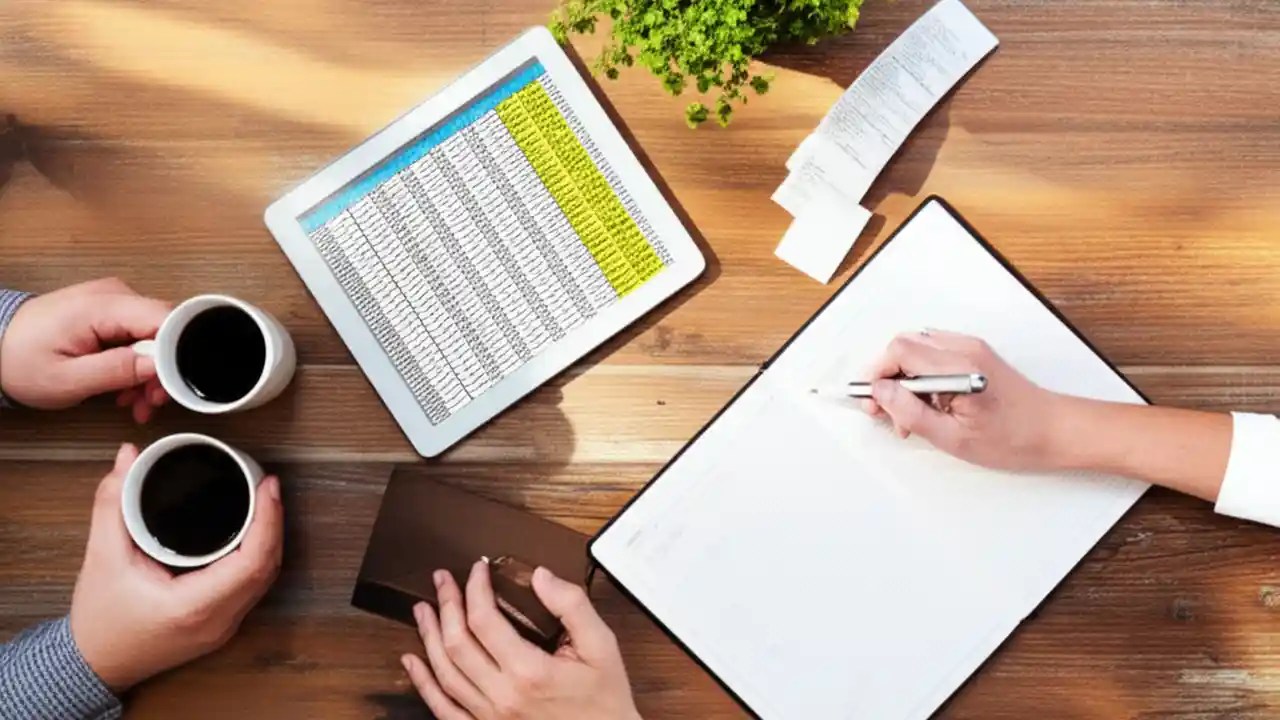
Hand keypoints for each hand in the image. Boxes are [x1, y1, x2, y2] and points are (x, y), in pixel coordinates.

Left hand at [0, 277, 170, 421]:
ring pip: (155, 334)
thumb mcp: (67, 379)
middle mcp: (113, 294)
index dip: (175, 354)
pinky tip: (127, 385)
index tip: (166, 386)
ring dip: (152, 370)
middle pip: (164, 328)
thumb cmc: (21, 362)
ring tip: (136, 401)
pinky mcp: (110, 309)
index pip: (164, 319)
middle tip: (152, 401)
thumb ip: (116, 370)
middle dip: (164, 369)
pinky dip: (139, 361)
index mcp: (100, 306)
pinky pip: (139, 333)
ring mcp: (112, 300)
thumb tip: (158, 365)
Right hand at [70, 444, 283, 691]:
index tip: (269, 487)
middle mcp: (218, 622)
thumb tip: (128, 458)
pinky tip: (254, 535)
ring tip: (266, 503)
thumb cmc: (98, 620)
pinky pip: (252, 588)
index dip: (269, 520)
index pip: (252, 562)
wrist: (92, 664)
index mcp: (194, 608)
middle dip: (274, 523)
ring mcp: (223, 628)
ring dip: (269, 541)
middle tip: (269, 487)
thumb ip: (112, 504)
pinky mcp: (220, 626)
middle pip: (266, 569)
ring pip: (264, 580)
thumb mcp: (101, 557)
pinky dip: (257, 558)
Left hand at [402, 562, 640, 719]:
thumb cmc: (604, 699)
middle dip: (446, 603)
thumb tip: (541, 576)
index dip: (474, 588)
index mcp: (529, 672)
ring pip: (444, 672)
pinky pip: (443, 709)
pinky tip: (412, 661)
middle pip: (456, 642)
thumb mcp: (602, 645)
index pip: (484, 619)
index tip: (478, 569)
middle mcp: (502, 696)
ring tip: (423, 609)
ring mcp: (490, 717)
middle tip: (442, 579)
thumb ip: (572, 606)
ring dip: (429, 636)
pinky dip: (422, 684)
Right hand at [862, 330, 1066, 470]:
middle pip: (904, 345)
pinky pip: (933, 353)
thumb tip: (880, 393)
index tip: (872, 401)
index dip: (877, 374)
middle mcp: (964, 349)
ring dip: (904, 377)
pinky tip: (929, 403)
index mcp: (958, 367)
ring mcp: (970, 348)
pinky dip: (921, 374)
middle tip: (886, 411)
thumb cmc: (1014, 438)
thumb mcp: (953, 438)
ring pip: (916, 348)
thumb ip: (910, 413)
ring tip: (910, 413)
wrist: (1054, 430)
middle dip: (887, 376)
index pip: (899, 351)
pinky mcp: (974, 353)